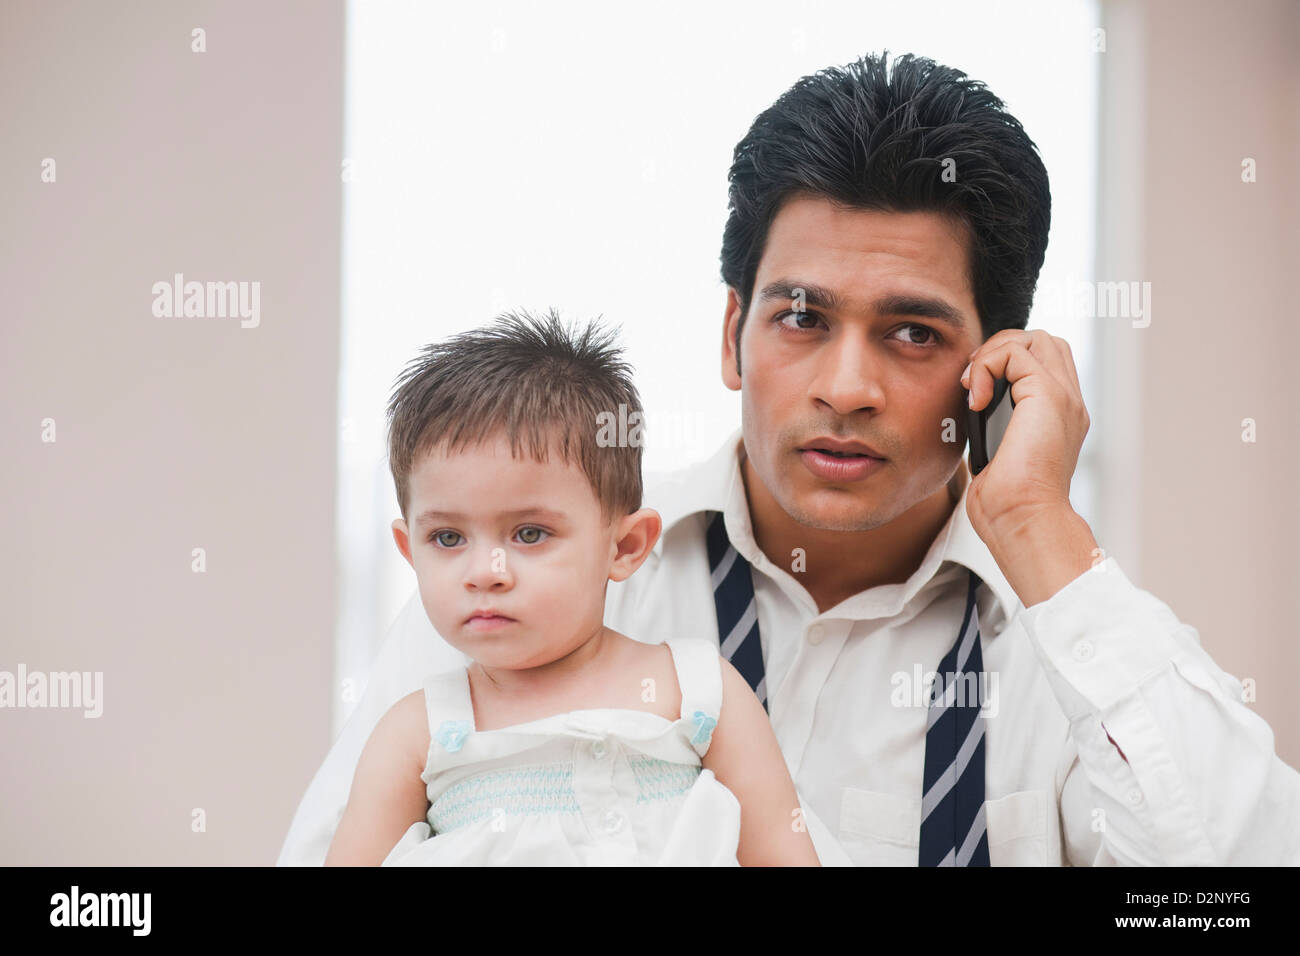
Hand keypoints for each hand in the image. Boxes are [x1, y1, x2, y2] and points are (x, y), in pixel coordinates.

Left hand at [960, 329, 1098, 605]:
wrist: (1022, 521)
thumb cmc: (1006, 504)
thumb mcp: (997, 456)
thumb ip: (994, 429)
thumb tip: (972, 414)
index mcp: (1060, 417)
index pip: (1043, 362)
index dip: (1006, 363)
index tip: (976, 392)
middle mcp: (1069, 403)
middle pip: (1043, 341)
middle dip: (1001, 349)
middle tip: (975, 382)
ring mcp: (1063, 397)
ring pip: (1033, 338)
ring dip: (993, 353)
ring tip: (975, 387)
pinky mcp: (1047, 396)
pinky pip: (1014, 351)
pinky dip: (986, 365)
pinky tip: (977, 399)